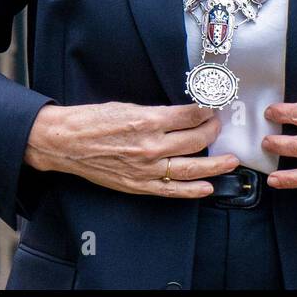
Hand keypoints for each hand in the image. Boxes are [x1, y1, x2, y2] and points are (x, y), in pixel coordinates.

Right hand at [23, 101, 239, 197]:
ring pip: (191, 168)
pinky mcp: (139, 185)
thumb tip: (181, 115)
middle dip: (212, 131)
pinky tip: (208, 188)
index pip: (190, 115)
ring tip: (231, 161)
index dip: (205, 111)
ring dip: (216, 165)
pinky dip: (192, 190)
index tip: (211, 108)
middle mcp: (151, 146)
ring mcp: (146, 168)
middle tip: (218, 126)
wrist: (65, 142)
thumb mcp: (127, 106)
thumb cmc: (92, 120)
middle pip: (196, 140)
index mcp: (148, 120)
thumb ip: (156, 113)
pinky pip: (172, 190)